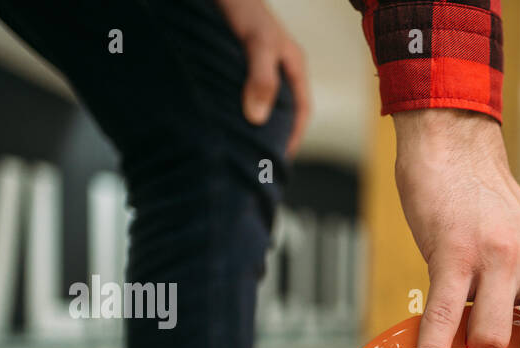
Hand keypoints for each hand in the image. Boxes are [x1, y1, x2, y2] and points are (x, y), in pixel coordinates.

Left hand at [215, 0, 309, 153]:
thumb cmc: (242, 7)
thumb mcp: (258, 44)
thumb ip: (261, 79)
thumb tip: (256, 119)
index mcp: (293, 65)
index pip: (301, 110)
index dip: (294, 136)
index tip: (279, 159)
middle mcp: (276, 67)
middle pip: (280, 108)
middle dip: (272, 133)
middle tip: (256, 159)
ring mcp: (254, 65)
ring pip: (258, 100)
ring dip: (249, 121)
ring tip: (236, 145)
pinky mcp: (231, 61)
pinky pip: (236, 91)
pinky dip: (231, 107)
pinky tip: (218, 118)